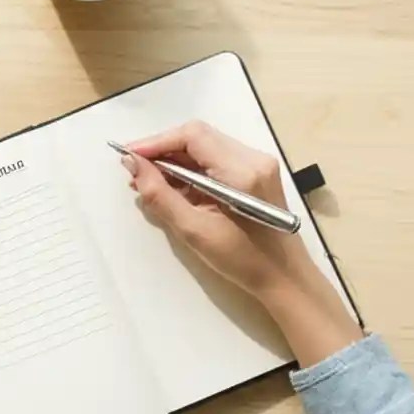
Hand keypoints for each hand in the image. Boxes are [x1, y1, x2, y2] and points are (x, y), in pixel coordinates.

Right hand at [123, 120, 311, 295]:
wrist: (284, 277)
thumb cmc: (242, 260)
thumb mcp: (194, 230)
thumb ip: (160, 194)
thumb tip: (133, 165)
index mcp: (242, 172)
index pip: (192, 136)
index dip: (156, 142)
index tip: (129, 157)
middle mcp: (253, 158)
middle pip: (197, 136)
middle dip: (162, 149)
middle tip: (135, 170)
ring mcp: (257, 163)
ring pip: (204, 146)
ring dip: (174, 159)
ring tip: (149, 181)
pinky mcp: (255, 172)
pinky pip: (214, 158)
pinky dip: (190, 168)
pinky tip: (173, 186)